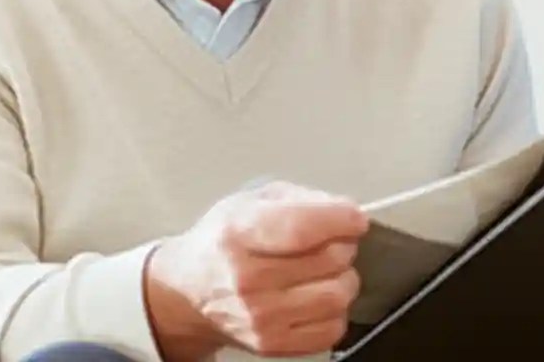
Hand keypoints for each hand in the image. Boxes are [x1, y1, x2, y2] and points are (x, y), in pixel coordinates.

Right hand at [145, 181, 368, 358]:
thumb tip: (344, 210)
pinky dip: (334, 310)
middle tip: (333, 240)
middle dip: (343, 244)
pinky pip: (332, 327)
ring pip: (337, 295)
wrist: (188, 293)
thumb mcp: (252, 201)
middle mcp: (248, 279)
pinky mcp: (273, 344)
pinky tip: (315, 295)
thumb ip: (300, 199)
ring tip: (325, 269)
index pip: (303, 228)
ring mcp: (261, 317)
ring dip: (342, 277)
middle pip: (330, 260)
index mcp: (239, 233)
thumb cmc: (224, 241)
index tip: (354, 217)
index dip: (340, 219)